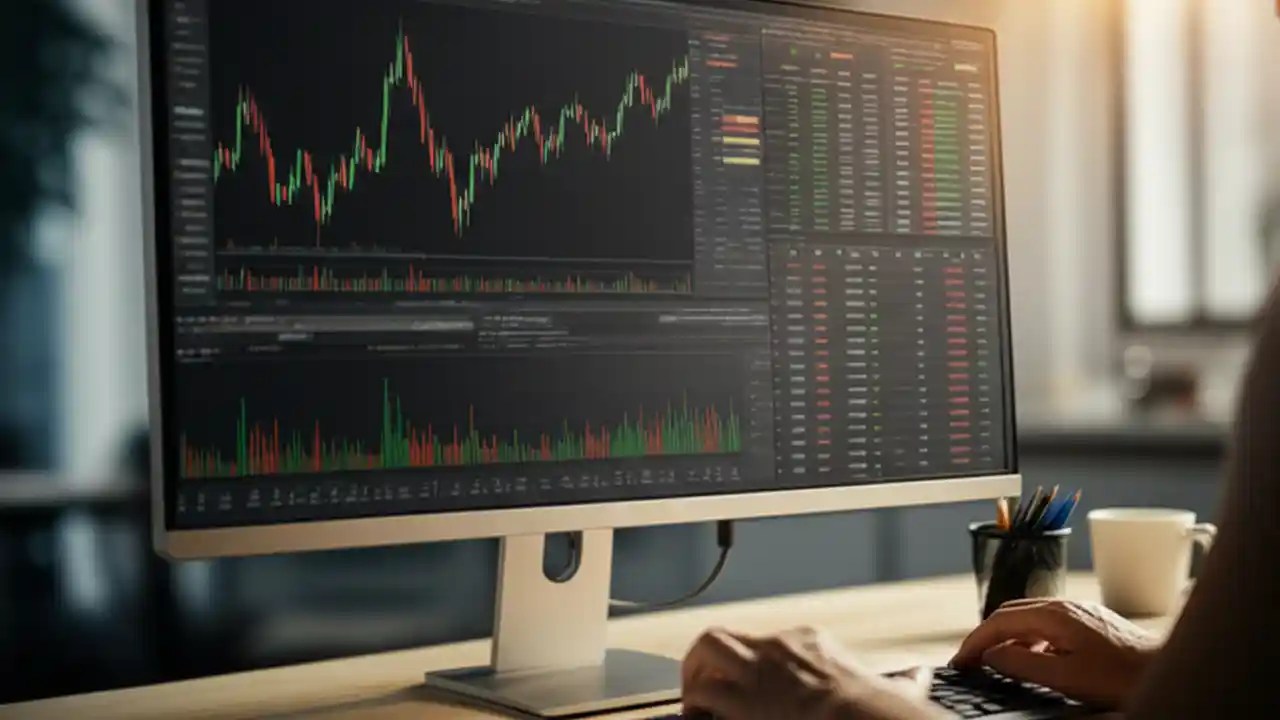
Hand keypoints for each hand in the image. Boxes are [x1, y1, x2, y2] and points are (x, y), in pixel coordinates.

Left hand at [681, 626, 947, 719]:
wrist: (860, 719)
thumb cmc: (875, 709)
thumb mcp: (892, 688)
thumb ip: (903, 681)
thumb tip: (920, 677)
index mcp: (808, 642)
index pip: (771, 641)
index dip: (760, 663)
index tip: (759, 683)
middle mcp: (773, 649)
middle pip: (724, 636)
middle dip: (708, 657)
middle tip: (705, 682)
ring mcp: (752, 673)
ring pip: (704, 653)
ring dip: (695, 678)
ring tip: (696, 703)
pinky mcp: (738, 701)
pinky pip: (700, 698)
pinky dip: (693, 710)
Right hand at [951, 599, 1159, 708]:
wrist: (1167, 672)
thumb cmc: (1122, 677)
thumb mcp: (1065, 677)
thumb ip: (1022, 664)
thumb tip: (992, 655)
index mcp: (1054, 614)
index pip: (999, 621)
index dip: (974, 642)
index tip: (960, 662)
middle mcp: (1064, 606)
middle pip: (1009, 614)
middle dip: (985, 636)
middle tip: (970, 661)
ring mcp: (1077, 612)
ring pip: (1027, 618)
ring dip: (1005, 637)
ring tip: (994, 661)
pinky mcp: (1089, 622)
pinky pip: (1046, 624)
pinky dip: (1027, 639)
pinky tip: (1032, 659)